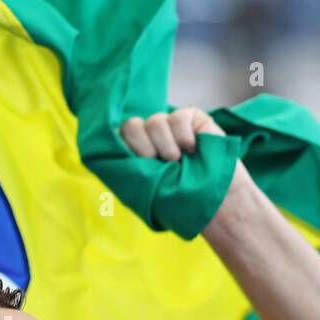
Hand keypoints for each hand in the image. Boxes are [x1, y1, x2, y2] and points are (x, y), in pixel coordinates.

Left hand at [122, 107, 260, 229]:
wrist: (213, 201)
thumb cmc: (178, 199)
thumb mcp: (146, 189)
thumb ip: (127, 169)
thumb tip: (107, 154)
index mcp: (135, 152)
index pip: (117, 136)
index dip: (124, 147)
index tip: (139, 164)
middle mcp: (150, 136)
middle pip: (132, 125)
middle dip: (143, 148)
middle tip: (160, 164)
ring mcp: (170, 125)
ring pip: (155, 121)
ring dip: (166, 147)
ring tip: (178, 162)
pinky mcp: (192, 118)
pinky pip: (178, 118)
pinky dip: (183, 137)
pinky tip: (192, 150)